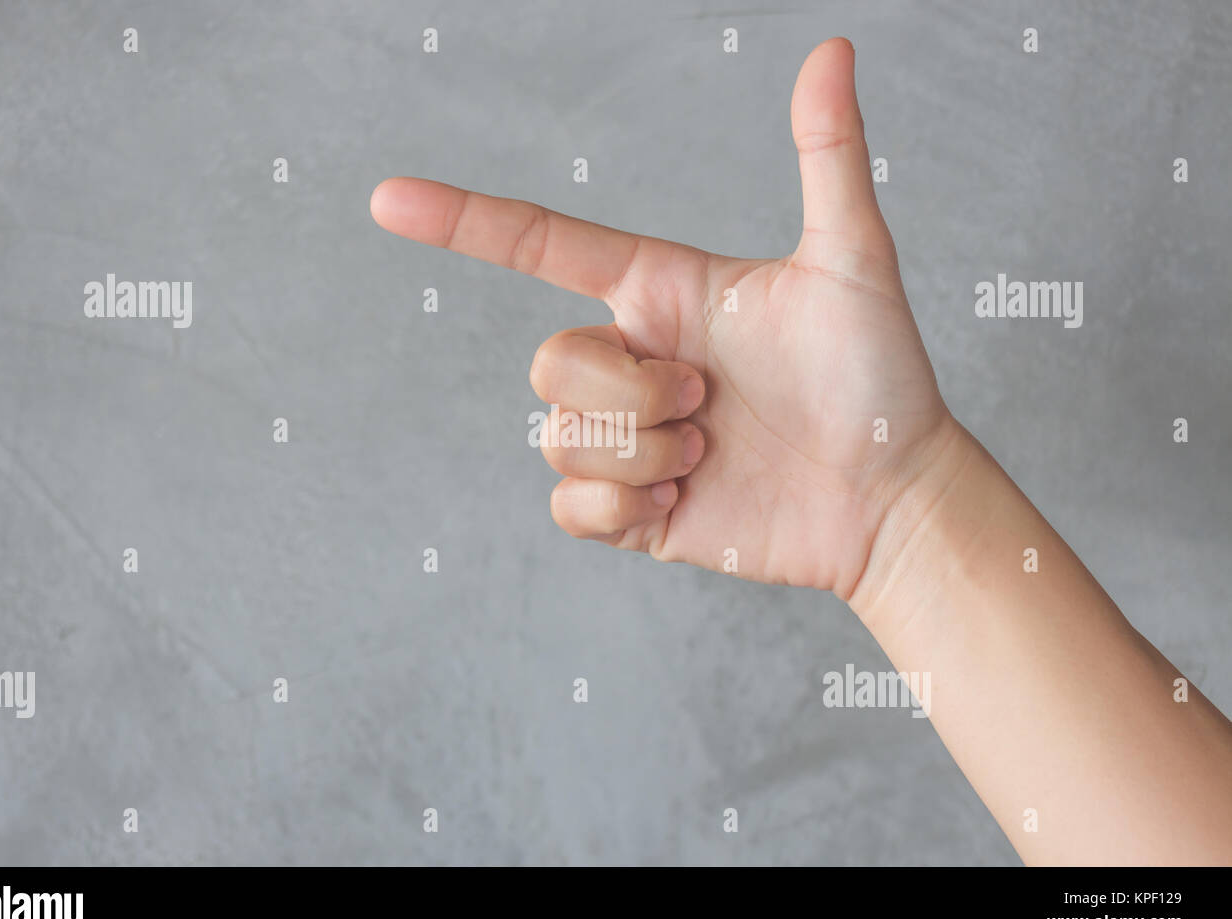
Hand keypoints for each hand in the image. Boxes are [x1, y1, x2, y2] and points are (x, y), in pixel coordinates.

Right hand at [371, 37, 958, 597]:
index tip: (388, 200)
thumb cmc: (880, 376)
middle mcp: (632, 359)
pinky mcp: (630, 510)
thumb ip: (829, 157)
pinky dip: (622, 508)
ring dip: (644, 454)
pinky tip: (684, 504)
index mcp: (659, 292)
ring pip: (560, 437)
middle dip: (631, 391)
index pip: (541, 246)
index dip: (463, 221)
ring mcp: (629, 439)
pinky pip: (569, 506)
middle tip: (711, 402)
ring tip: (712, 454)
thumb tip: (835, 49)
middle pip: (548, 362)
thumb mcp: (853, 261)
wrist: (891, 498)